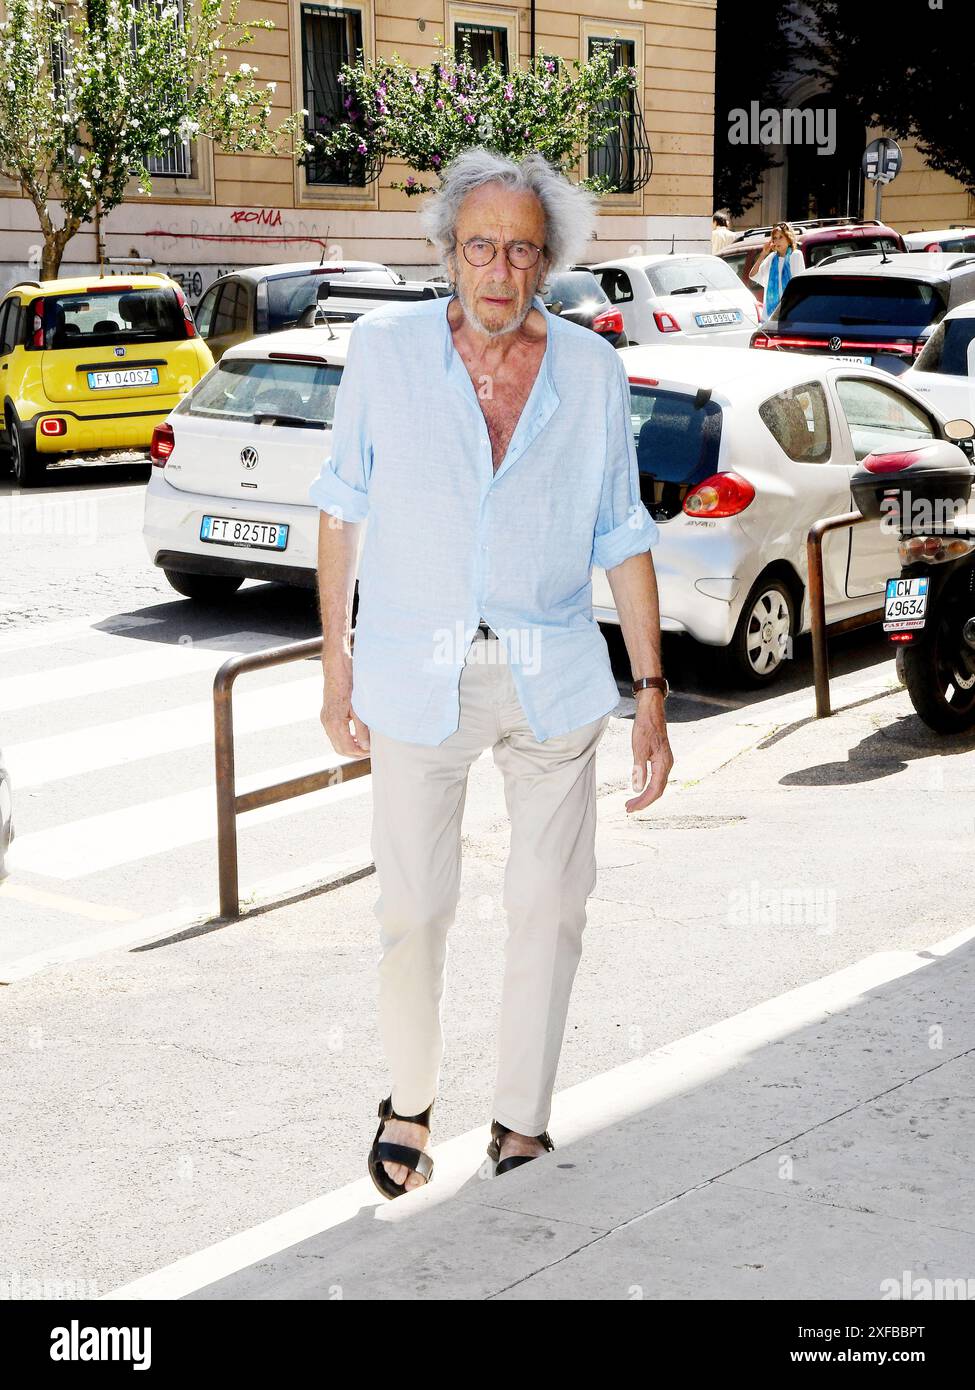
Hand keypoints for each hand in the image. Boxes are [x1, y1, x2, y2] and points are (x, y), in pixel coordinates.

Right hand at [320, 652, 370, 758]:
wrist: (336, 667)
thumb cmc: (349, 683)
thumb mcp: (359, 707)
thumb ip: (362, 728)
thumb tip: (366, 746)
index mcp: (335, 721)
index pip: (347, 747)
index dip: (360, 752)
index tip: (372, 750)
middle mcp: (327, 722)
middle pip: (340, 748)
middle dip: (354, 753)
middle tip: (369, 750)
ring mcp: (325, 718)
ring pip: (336, 742)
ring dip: (349, 746)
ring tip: (364, 744)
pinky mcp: (326, 714)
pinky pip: (334, 733)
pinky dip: (344, 738)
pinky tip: (356, 734)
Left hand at [625, 692, 672, 812]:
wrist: (651, 712)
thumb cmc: (645, 728)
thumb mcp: (638, 749)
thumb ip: (639, 770)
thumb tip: (637, 789)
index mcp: (663, 764)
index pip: (655, 790)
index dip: (643, 802)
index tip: (630, 808)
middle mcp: (667, 765)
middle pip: (657, 791)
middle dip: (643, 802)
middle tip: (628, 808)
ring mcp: (666, 762)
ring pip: (657, 785)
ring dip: (645, 795)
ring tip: (631, 802)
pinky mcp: (662, 759)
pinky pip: (657, 778)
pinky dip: (648, 787)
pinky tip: (639, 788)